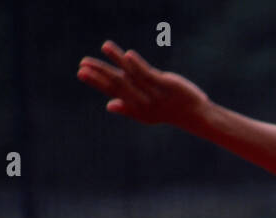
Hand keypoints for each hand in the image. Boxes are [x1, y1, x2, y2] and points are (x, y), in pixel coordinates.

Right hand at [77, 40, 208, 125]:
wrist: (194, 114)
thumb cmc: (168, 110)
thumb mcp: (147, 112)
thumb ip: (128, 107)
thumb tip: (109, 106)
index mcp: (134, 106)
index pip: (112, 91)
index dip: (96, 82)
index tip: (81, 71)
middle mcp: (142, 101)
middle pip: (118, 84)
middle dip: (101, 73)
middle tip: (83, 63)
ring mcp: (154, 93)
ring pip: (133, 76)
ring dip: (118, 60)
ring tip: (105, 46)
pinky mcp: (166, 85)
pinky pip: (150, 75)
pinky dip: (139, 65)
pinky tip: (128, 54)